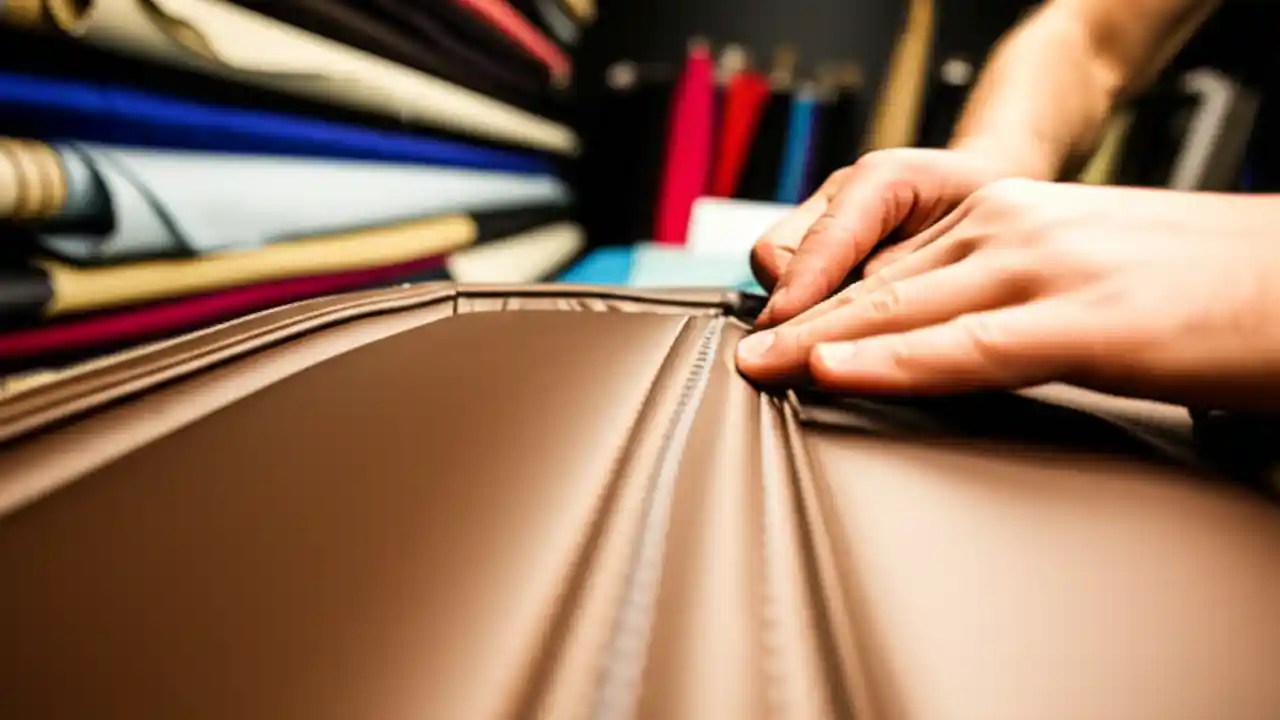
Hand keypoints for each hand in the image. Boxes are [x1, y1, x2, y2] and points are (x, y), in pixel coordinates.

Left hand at [737, 179, 1279, 412]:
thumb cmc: (1199, 282)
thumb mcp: (1081, 273)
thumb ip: (1011, 297)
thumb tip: (959, 338)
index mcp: (1013, 220)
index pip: (894, 267)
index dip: (824, 307)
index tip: (775, 339)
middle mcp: (1016, 232)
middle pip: (884, 288)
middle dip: (804, 327)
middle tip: (743, 361)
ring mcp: (1047, 271)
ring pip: (908, 311)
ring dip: (823, 344)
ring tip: (761, 371)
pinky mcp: (1087, 322)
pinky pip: (969, 345)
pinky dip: (897, 360)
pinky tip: (841, 372)